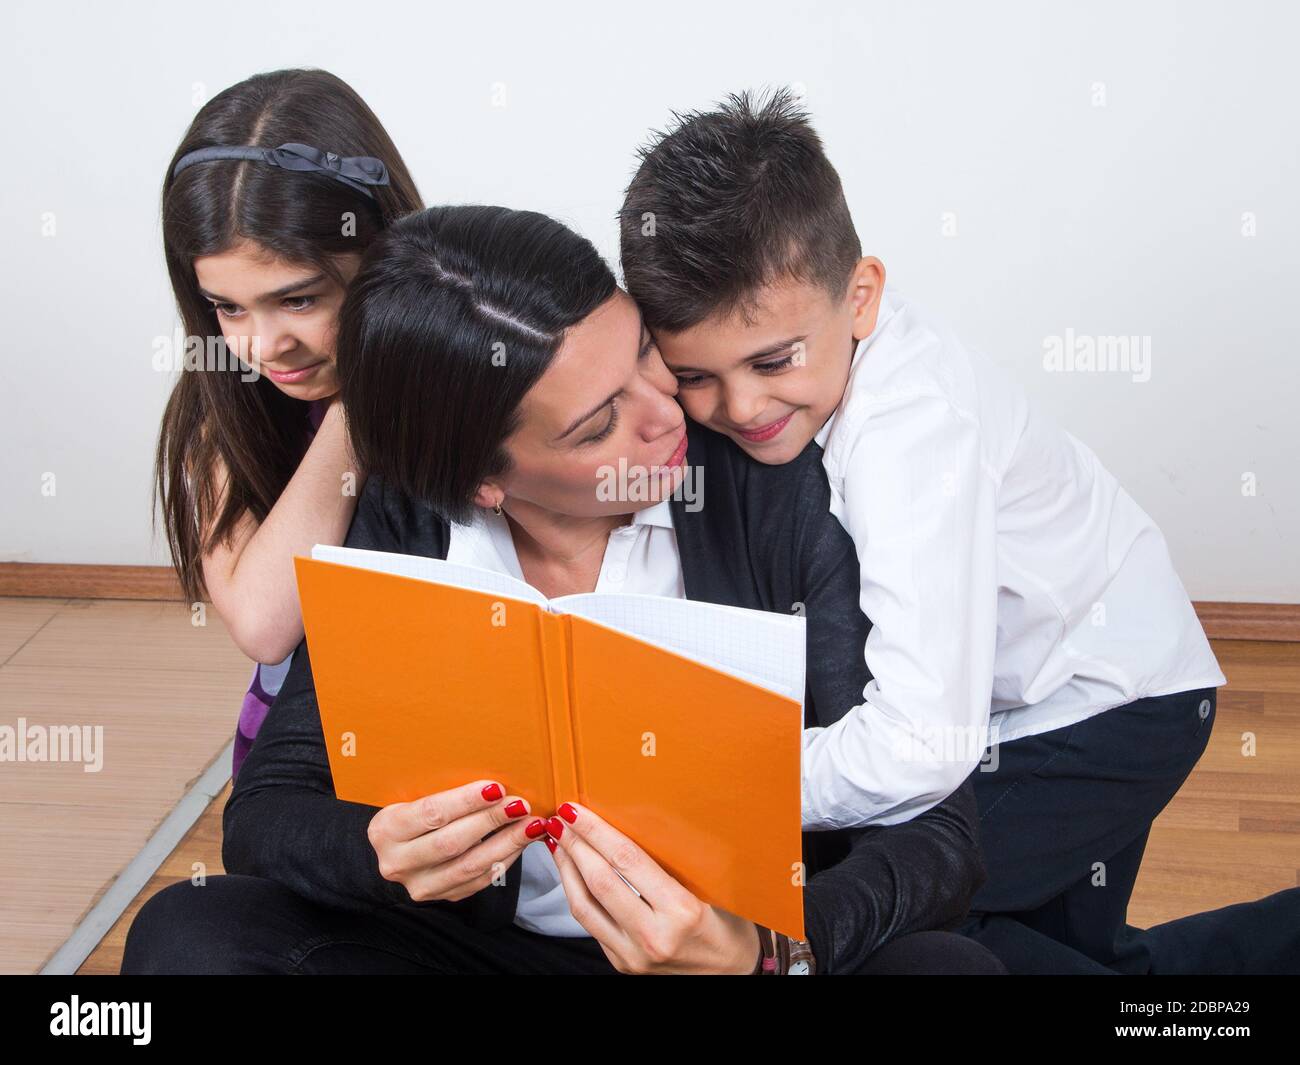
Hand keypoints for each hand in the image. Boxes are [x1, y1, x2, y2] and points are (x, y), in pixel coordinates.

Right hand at [368, 780, 546, 902]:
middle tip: (521, 805)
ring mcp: (419, 885)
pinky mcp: (443, 897)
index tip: (496, 788)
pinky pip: (479, 881)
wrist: (402, 848)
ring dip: (506, 844)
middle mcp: (397, 862)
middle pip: (451, 842)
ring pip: (469, 867)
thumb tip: (492, 780)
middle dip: (491, 821)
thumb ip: (444, 789)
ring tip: (530, 825)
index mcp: (386, 829)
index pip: (431, 814)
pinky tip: (521, 842)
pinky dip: (504, 859)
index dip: (466, 801)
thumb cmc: (415, 812)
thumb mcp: (415, 795)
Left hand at [544, 801, 761, 973]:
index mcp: (682, 910)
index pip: (627, 860)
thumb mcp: (707, 888)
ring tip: (558, 842)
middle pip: (600, 881)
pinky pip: (591, 924)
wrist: (731, 972)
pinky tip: (571, 873)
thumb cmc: (725, 923)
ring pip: (585, 905)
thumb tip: (625, 822)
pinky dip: (575, 893)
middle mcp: (655, 936)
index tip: (575, 809)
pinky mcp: (622, 964)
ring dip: (566, 869)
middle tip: (558, 819)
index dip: (596, 831)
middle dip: (575, 845)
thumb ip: (668, 863)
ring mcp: (634, 955)